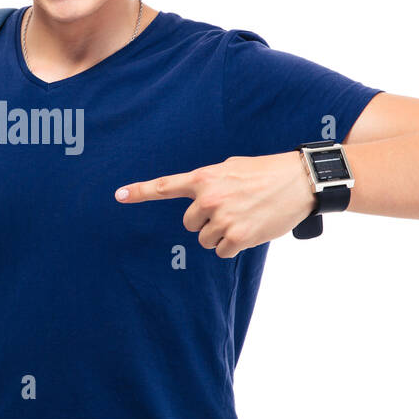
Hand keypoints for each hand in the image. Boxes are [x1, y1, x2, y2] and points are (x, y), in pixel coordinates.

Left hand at [114, 153, 315, 257]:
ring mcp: (222, 219)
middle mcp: (209, 198)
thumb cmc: (266, 173)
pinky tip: (249, 230)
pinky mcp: (237, 237)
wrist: (299, 181)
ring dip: (221, 234)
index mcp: (204, 178)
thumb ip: (209, 182)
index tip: (118, 195)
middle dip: (205, 222)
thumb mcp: (231, 168)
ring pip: (205, 240)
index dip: (139, 191)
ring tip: (244, 217)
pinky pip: (221, 251)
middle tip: (230, 210)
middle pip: (189, 225)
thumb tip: (198, 199)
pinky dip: (233, 246)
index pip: (165, 186)